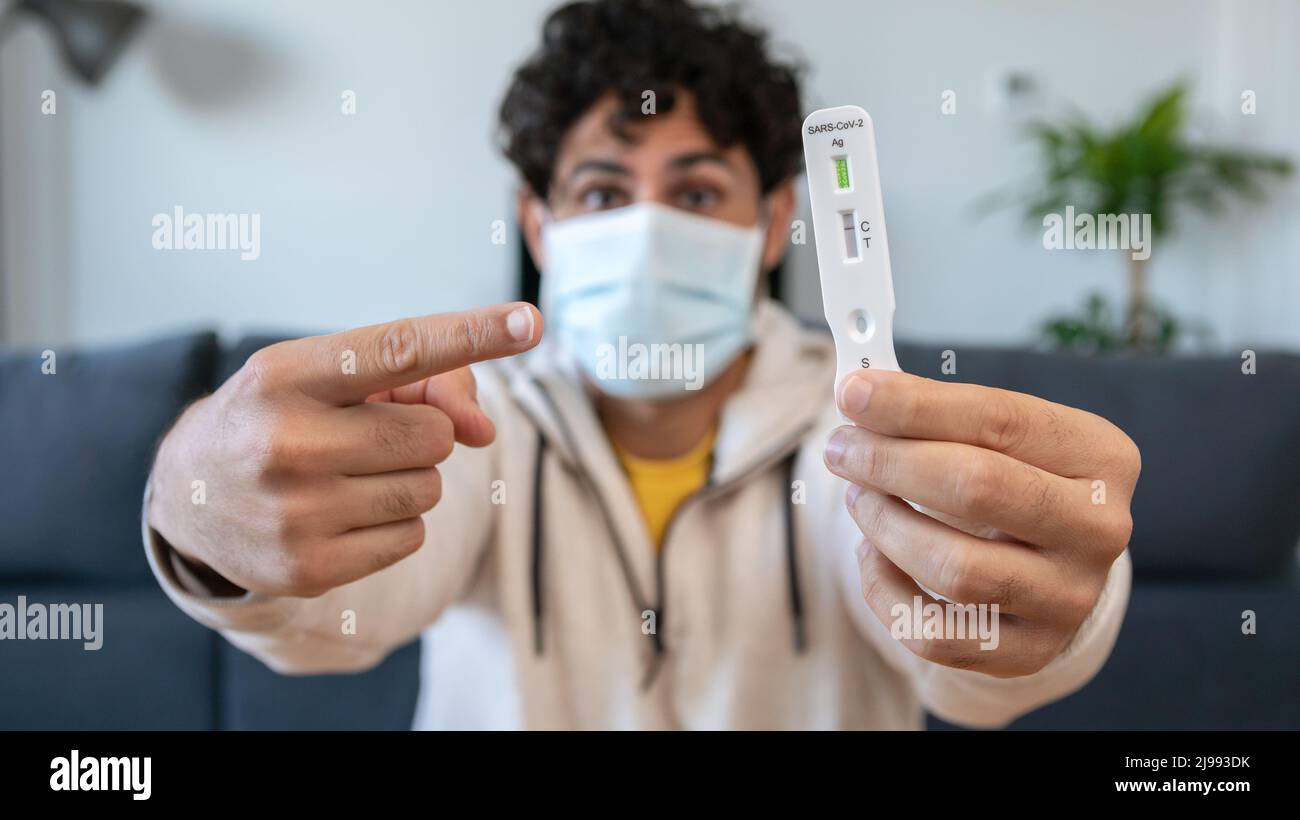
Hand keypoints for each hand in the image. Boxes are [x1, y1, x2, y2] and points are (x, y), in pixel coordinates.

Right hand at [148, 303, 541, 596]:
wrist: (191, 494)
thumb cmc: (282, 417)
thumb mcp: (330, 378)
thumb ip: (423, 381)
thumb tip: (483, 432)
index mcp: (287, 375)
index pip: (398, 349)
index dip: (470, 333)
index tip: (528, 320)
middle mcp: (286, 442)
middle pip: (433, 434)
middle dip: (419, 432)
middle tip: (368, 433)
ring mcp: (295, 512)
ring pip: (428, 486)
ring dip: (407, 477)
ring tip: (348, 472)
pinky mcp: (309, 568)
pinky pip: (412, 535)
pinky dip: (394, 522)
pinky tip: (344, 512)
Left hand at [823, 369, 1139, 677]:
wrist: (1052, 562)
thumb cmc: (1012, 478)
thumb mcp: (998, 433)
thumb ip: (936, 410)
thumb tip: (858, 394)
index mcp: (1100, 455)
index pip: (999, 419)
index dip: (915, 406)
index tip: (851, 394)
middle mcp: (1099, 529)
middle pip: (977, 487)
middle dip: (890, 462)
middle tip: (842, 450)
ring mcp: (1069, 598)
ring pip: (953, 568)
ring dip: (885, 526)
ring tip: (860, 498)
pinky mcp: (1030, 652)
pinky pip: (934, 634)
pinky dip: (884, 590)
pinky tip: (873, 554)